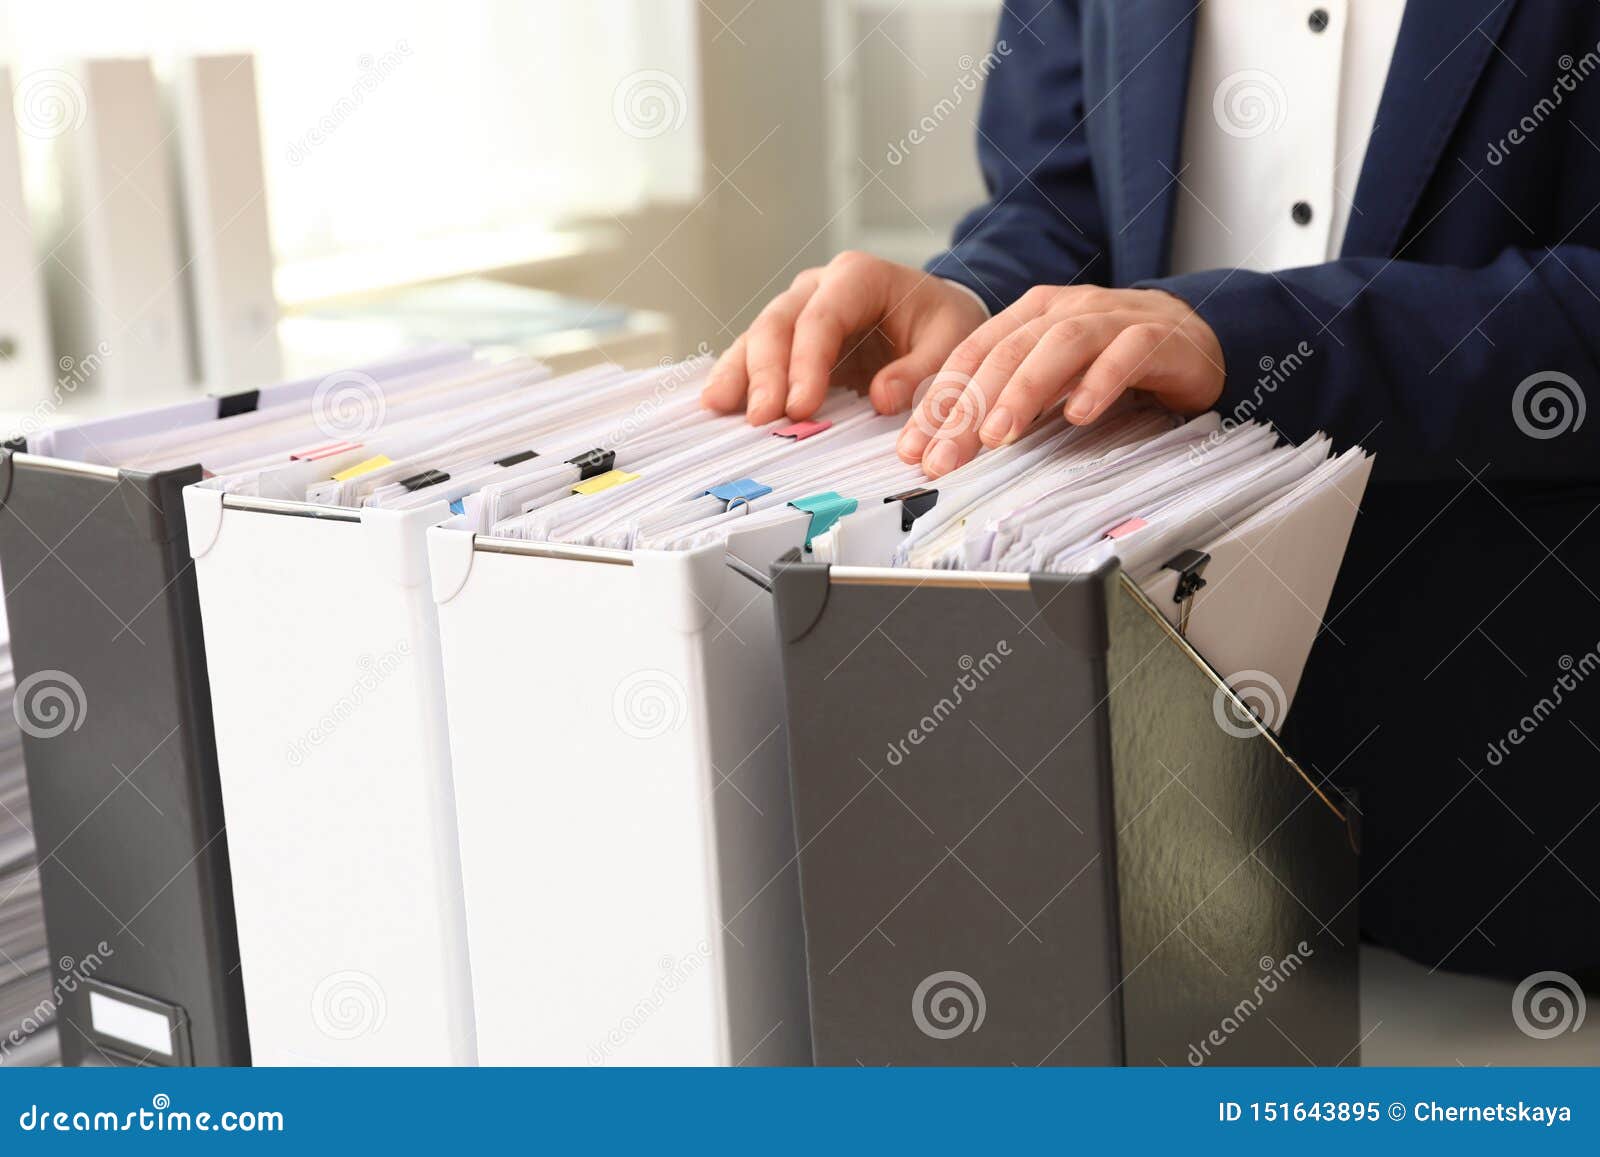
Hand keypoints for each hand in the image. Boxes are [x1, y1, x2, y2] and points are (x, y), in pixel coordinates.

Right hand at [700, 251, 989, 423]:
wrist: (937, 316)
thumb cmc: (944, 324)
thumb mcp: (952, 341)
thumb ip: (923, 369)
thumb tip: (883, 398)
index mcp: (859, 276)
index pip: (822, 317)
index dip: (806, 363)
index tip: (801, 408)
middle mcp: (819, 287)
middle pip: (778, 323)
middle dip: (765, 373)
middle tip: (762, 420)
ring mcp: (798, 312)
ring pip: (757, 336)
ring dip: (739, 375)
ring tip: (718, 409)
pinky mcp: (789, 342)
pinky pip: (754, 356)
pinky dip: (737, 379)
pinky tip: (718, 404)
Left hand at [895, 286, 1225, 476]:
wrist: (1196, 339)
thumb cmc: (1114, 363)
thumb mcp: (1052, 379)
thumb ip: (1008, 400)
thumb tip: (947, 444)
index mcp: (1030, 315)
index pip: (973, 353)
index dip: (940, 400)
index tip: (914, 448)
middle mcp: (1065, 309)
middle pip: (1007, 351)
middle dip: (971, 406)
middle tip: (946, 456)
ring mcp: (1112, 318)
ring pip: (1059, 344)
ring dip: (1025, 390)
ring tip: (999, 435)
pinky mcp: (1157, 336)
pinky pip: (1125, 353)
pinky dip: (1099, 382)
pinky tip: (1079, 414)